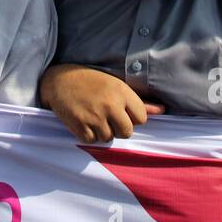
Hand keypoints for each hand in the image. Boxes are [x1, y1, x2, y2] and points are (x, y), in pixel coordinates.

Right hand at [40, 64, 164, 141]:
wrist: (59, 80)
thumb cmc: (91, 82)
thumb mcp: (116, 86)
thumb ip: (139, 102)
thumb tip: (162, 111)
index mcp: (121, 92)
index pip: (141, 119)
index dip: (132, 118)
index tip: (121, 112)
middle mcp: (110, 105)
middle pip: (127, 132)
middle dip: (118, 129)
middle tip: (107, 118)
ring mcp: (94, 116)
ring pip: (109, 138)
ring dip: (102, 132)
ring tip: (94, 118)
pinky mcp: (79, 125)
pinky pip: (92, 141)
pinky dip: (88, 135)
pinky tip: (84, 123)